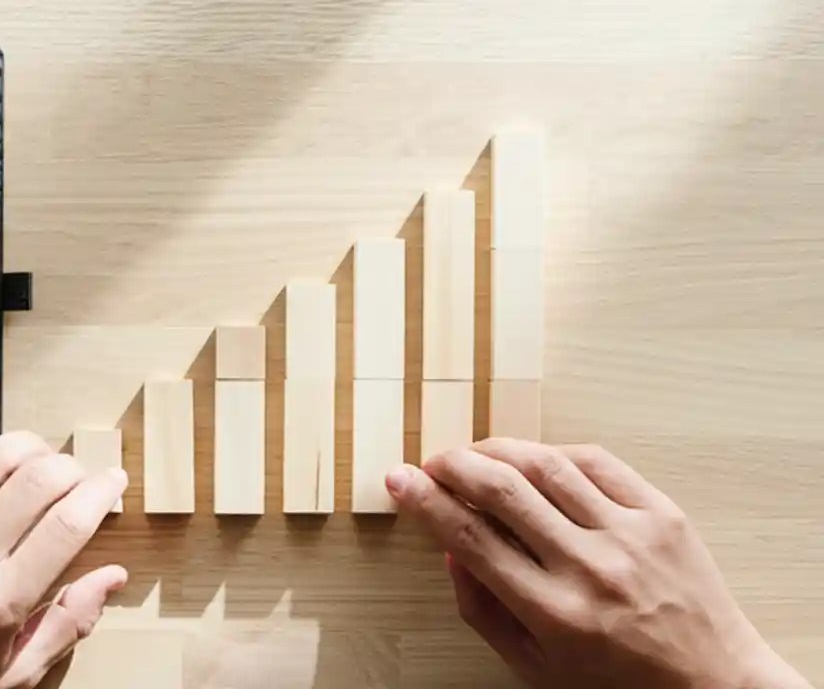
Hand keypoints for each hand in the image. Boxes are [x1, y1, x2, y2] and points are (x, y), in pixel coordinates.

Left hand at [0, 432, 127, 688]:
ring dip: (25, 447)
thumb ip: (68, 624)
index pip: (67, 526)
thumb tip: (113, 576)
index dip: (99, 492)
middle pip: (35, 482)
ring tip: (39, 457)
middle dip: (70, 467)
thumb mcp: (13, 675)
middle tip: (79, 473)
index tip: (112, 481)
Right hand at [387, 439, 810, 688]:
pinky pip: (597, 462)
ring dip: (497, 449)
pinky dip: (553, 452)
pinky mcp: (663, 514)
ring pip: (546, 465)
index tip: (399, 480)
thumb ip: (483, 611)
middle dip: (454, 465)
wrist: (715, 683)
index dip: (425, 502)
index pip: (471, 539)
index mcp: (554, 613)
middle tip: (432, 463)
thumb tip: (450, 550)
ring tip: (474, 455)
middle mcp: (590, 568)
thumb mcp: (535, 667)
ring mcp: (630, 535)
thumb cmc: (618, 682)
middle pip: (503, 491)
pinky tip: (533, 458)